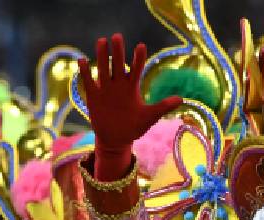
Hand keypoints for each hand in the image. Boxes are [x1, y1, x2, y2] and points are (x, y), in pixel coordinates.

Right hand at [79, 34, 182, 180]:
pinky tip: (82, 60)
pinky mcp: (94, 96)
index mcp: (132, 87)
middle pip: (118, 64)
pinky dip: (85, 72)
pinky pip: (89, 82)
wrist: (116, 139)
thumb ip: (163, 106)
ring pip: (103, 69)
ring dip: (102, 56)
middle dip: (118, 51)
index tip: (141, 46)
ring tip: (102, 41)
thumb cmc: (134, 127)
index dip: (138, 58)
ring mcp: (106, 89)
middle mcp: (118, 84)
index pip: (136, 69)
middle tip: (117, 36)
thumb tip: (181, 99)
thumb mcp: (150, 117)